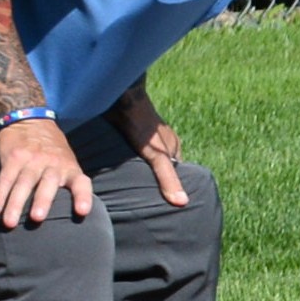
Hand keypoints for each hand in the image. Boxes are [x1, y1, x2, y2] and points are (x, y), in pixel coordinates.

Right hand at [0, 116, 91, 227]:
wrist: (31, 119)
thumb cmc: (53, 150)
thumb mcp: (67, 161)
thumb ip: (68, 181)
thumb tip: (72, 213)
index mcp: (69, 167)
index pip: (81, 182)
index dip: (83, 196)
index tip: (82, 212)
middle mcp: (52, 164)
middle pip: (48, 183)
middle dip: (43, 201)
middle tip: (37, 218)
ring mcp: (31, 159)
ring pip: (23, 183)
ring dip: (15, 204)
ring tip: (10, 223)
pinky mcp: (13, 157)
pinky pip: (5, 178)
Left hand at [107, 84, 189, 206]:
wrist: (121, 96)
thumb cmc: (141, 125)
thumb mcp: (156, 155)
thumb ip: (167, 178)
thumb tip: (182, 203)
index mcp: (173, 147)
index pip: (176, 173)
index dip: (171, 186)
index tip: (162, 203)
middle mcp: (162, 141)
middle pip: (160, 166)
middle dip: (153, 179)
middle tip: (144, 198)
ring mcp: (145, 135)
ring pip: (144, 158)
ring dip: (138, 169)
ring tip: (128, 185)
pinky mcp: (128, 130)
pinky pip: (129, 150)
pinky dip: (126, 159)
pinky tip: (117, 167)